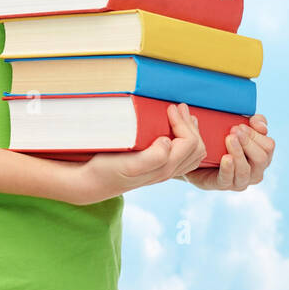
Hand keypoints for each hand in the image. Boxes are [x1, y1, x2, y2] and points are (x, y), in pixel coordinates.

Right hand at [70, 102, 207, 203]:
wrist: (91, 182)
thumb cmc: (107, 170)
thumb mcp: (129, 164)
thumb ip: (153, 156)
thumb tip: (169, 142)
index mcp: (164, 168)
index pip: (189, 143)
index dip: (183, 123)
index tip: (169, 108)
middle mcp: (167, 171)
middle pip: (196, 148)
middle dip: (190, 125)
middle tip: (179, 107)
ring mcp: (163, 170)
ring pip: (193, 153)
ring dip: (191, 131)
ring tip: (182, 114)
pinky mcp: (155, 167)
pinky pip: (183, 155)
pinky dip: (185, 139)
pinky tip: (175, 129)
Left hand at [181, 114, 273, 190]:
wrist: (198, 154)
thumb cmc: (223, 139)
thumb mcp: (240, 127)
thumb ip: (256, 122)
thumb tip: (262, 126)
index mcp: (262, 156)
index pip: (268, 146)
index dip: (256, 135)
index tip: (241, 125)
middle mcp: (256, 171)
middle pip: (262, 159)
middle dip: (248, 142)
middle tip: (233, 131)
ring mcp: (241, 181)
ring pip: (245, 170)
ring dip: (238, 152)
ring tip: (229, 138)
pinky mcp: (224, 185)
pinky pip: (228, 178)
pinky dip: (228, 168)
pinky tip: (225, 158)